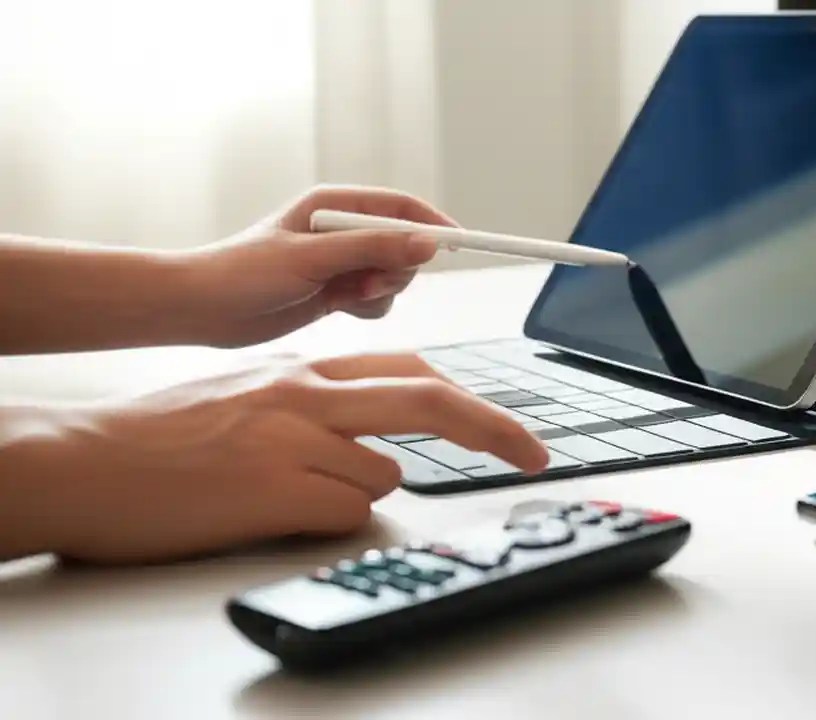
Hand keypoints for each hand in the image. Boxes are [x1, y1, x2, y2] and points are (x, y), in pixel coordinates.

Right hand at [0, 353, 547, 563]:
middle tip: (534, 454)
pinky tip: (270, 512)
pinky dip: (326, 520)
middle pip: (430, 399)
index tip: (507, 424)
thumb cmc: (162, 436)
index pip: (411, 368)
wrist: (86, 460)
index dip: (470, 396)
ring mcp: (295, 436)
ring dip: (357, 491)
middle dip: (495, 428)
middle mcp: (308, 390)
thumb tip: (374, 441)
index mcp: (305, 366)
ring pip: (384, 473)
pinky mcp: (277, 486)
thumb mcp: (251, 395)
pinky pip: (347, 512)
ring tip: (284, 493)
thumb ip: (318, 404)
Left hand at [182, 185, 456, 347]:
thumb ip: (372, 248)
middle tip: (367, 284)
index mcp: (335, 206)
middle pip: (404, 245)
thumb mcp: (312, 258)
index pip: (401, 207)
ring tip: (344, 298)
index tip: (458, 245)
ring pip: (394, 276)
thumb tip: (427, 244)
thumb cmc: (243, 273)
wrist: (202, 311)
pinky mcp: (337, 292)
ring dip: (381, 292)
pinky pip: (377, 301)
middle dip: (397, 268)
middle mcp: (342, 231)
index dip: (432, 224)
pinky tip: (338, 310)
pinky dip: (368, 309)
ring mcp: (341, 263)